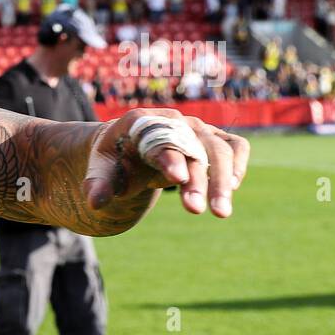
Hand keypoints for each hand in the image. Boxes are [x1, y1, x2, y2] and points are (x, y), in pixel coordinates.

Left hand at [83, 109, 249, 217]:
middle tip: (195, 210)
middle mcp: (174, 120)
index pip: (159, 140)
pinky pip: (235, 146)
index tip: (177, 179)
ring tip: (220, 213)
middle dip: (198, 180)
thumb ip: (97, 185)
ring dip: (223, 180)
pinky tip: (232, 189)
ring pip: (220, 149)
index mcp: (141, 123)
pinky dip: (238, 165)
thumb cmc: (113, 159)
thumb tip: (96, 203)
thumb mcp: (99, 170)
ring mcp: (196, 128)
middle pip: (195, 147)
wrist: (127, 146)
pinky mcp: (212, 139)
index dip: (168, 158)